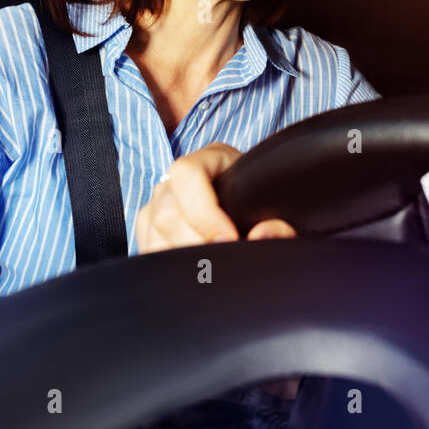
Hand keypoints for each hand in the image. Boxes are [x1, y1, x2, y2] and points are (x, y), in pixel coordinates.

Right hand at [135, 142, 294, 253]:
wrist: (253, 208)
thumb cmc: (266, 204)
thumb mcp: (279, 207)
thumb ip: (281, 223)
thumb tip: (263, 235)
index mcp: (211, 158)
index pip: (186, 175)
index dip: (204, 212)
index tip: (230, 239)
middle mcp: (178, 177)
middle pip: (167, 212)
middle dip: (196, 244)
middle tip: (223, 262)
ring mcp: (159, 200)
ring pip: (153, 232)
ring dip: (182, 258)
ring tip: (211, 268)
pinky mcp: (150, 225)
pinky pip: (147, 246)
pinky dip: (169, 264)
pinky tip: (193, 270)